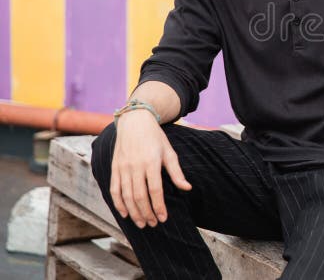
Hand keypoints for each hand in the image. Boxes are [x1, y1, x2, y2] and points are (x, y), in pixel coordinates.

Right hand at [110, 110, 191, 228]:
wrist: (134, 121)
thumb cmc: (155, 138)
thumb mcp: (169, 152)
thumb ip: (176, 172)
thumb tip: (187, 188)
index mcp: (151, 162)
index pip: (155, 190)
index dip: (159, 206)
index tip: (163, 218)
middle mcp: (135, 166)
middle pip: (139, 196)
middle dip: (146, 213)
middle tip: (153, 224)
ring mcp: (122, 167)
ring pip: (126, 196)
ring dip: (133, 212)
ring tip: (141, 223)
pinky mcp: (114, 168)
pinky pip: (114, 190)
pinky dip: (118, 203)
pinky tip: (125, 214)